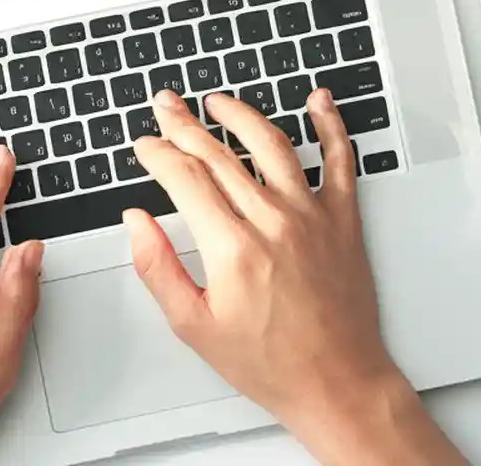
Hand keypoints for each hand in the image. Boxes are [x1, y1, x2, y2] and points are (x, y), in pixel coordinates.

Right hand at [127, 89, 465, 464]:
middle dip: (186, 125)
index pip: (185, 178)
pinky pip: (340, 160)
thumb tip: (136, 222)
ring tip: (219, 101)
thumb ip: (159, 267)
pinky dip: (331, 126)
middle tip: (167, 105)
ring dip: (242, 115)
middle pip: (221, 155)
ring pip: (273, 145)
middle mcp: (274, 222)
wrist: (336, 380)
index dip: (159, 154)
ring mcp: (313, 215)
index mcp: (233, 248)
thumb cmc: (271, 362)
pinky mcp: (344, 219)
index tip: (145, 145)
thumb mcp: (194, 326)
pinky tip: (320, 101)